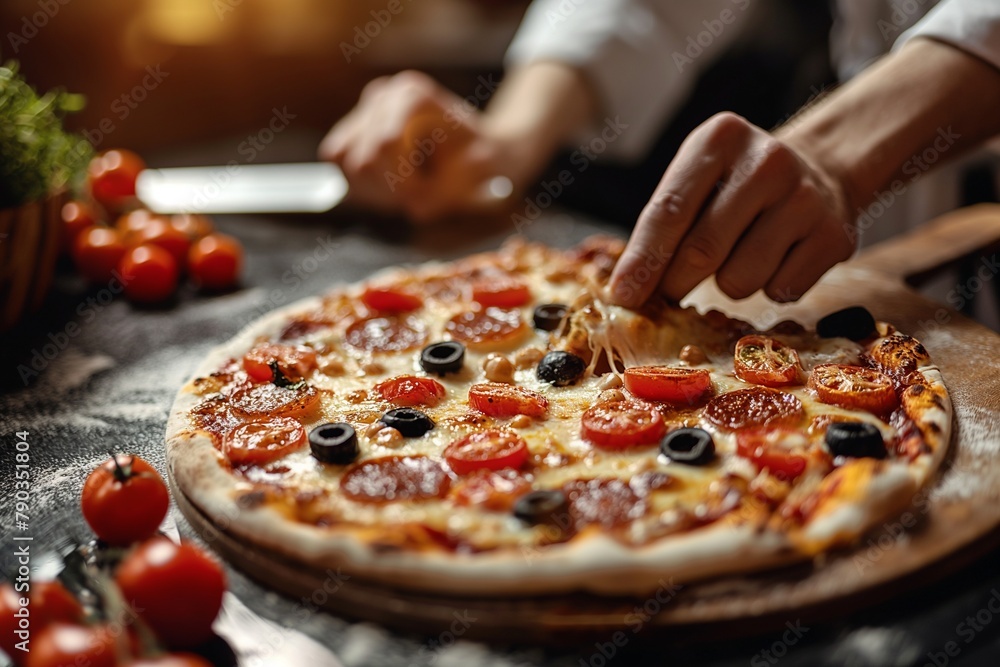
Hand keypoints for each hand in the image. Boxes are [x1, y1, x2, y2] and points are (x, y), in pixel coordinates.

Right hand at [319, 71, 520, 223]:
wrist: (471, 148)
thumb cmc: (476, 157)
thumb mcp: (477, 171)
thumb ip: (447, 190)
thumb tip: (413, 207)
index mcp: (413, 96)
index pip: (384, 145)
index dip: (402, 182)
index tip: (427, 196)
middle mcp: (383, 96)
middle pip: (361, 159)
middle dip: (390, 188)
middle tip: (419, 194)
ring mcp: (364, 111)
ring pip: (345, 163)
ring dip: (375, 188)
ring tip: (406, 188)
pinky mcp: (351, 131)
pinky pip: (338, 164)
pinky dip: (362, 185)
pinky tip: (390, 185)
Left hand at [608, 112, 855, 306]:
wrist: (822, 170)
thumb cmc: (738, 184)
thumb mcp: (699, 178)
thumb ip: (664, 224)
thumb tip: (629, 287)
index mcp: (721, 139)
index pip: (669, 211)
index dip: (642, 260)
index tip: (623, 296)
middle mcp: (767, 162)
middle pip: (702, 251)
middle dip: (675, 283)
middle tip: (670, 292)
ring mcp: (806, 199)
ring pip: (740, 281)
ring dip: (729, 283)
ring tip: (742, 253)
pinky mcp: (835, 236)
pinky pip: (780, 292)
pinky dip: (769, 287)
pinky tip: (777, 258)